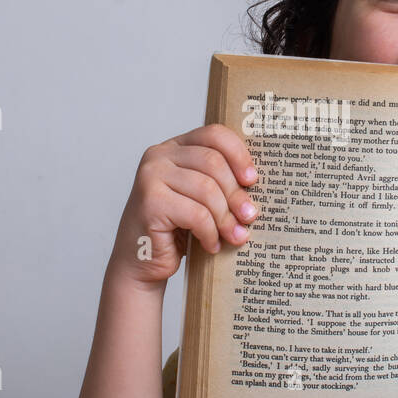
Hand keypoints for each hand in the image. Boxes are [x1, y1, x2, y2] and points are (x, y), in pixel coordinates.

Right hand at [109, 123, 260, 288]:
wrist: (141, 262)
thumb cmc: (174, 229)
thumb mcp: (199, 197)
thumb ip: (220, 182)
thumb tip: (256, 183)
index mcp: (174, 147)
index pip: (213, 134)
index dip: (238, 154)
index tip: (252, 180)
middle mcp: (158, 156)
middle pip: (213, 162)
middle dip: (236, 194)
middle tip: (249, 216)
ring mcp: (150, 177)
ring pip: (207, 189)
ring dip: (225, 218)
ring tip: (234, 236)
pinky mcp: (150, 203)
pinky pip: (196, 214)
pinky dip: (210, 233)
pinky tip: (211, 244)